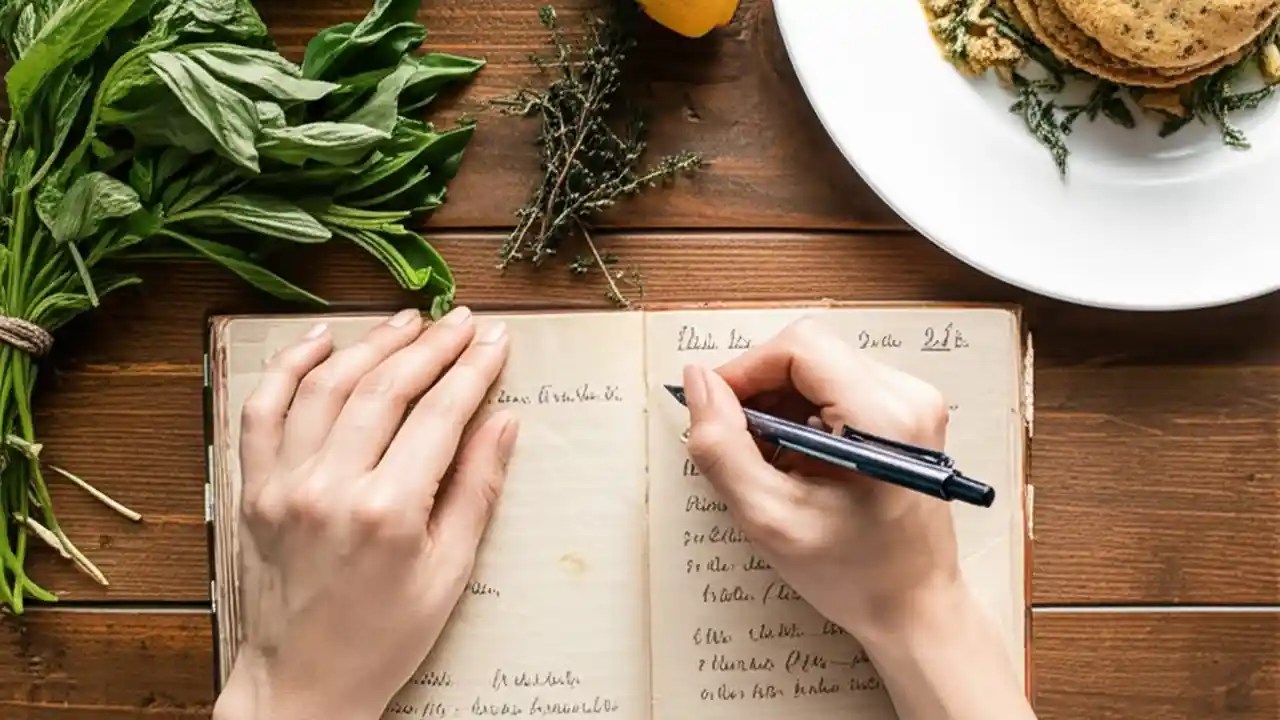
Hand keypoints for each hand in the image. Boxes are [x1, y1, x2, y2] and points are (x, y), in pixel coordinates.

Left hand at [213, 307, 517, 719]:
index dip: (473, 369)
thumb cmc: (383, 639)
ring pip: (329, 386)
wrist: (303, 685)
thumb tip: (503, 423)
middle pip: (387, 388)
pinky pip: (262, 410)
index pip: (440, 414)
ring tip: (409, 321)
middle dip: (432, 346)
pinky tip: (320, 342)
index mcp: (388, 512)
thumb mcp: (450, 572)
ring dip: (372, 344)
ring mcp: (284, 484)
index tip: (495, 341)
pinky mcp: (254, 490)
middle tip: (463, 321)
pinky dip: (289, 368)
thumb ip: (476, 489)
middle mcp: (330, 487)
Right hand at [682, 317, 1034, 719]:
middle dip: (760, 389)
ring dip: (780, 404)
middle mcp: (908, 396)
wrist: (915, 609)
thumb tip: (697, 382)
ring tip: (770, 461)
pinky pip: (837, 385)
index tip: (715, 410)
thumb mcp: (770, 518)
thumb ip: (723, 447)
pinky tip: (796, 460)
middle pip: (809, 352)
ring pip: (819, 366)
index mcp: (883, 418)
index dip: (745, 370)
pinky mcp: (906, 413)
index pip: (800, 347)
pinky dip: (803, 413)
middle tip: (739, 444)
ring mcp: (912, 402)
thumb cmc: (853, 574)